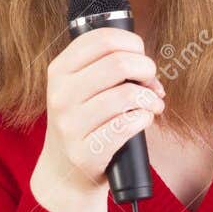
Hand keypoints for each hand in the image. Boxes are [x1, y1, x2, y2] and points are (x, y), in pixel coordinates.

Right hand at [30, 26, 165, 211]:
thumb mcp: (78, 88)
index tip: (141, 57)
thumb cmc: (83, 122)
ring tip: (153, 105)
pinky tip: (144, 120)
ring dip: (151, 99)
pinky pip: (127, 125)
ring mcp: (70, 125)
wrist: (63, 173)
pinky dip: (145, 119)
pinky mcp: (85, 152)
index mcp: (59, 70)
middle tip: (151, 83)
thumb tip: (146, 62)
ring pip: (126, 95)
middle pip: (119, 63)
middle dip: (147, 69)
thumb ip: (103, 66)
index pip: (102, 38)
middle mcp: (60, 95)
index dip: (132, 43)